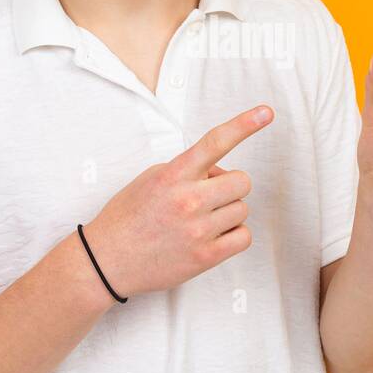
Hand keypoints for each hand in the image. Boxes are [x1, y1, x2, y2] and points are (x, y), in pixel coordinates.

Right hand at [83, 104, 272, 296]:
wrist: (107, 261)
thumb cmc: (129, 216)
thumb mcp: (152, 178)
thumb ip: (188, 170)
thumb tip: (220, 174)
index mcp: (173, 175)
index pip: (215, 142)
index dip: (244, 124)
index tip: (266, 112)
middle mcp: (188, 200)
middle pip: (241, 181)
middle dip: (229, 186)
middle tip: (207, 196)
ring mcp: (198, 230)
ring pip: (243, 209)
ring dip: (228, 212)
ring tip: (200, 220)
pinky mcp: (206, 256)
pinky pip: (243, 237)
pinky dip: (233, 235)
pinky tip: (211, 236)